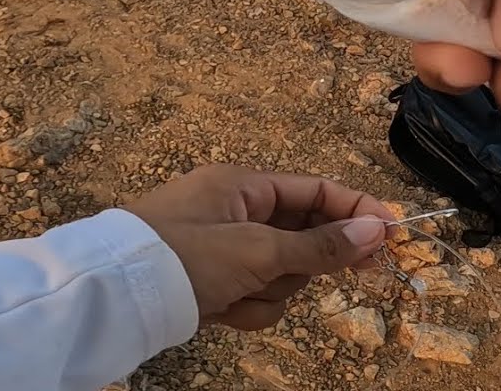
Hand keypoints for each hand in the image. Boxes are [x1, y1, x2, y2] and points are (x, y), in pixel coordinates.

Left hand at [124, 164, 394, 330]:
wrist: (108, 300)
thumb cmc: (184, 258)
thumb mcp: (258, 251)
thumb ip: (320, 247)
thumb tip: (377, 231)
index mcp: (244, 186)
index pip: (316, 191)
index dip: (356, 211)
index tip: (392, 235)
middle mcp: (236, 212)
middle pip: (302, 237)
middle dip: (303, 264)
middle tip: (329, 276)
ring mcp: (223, 251)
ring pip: (281, 274)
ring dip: (269, 291)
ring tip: (237, 297)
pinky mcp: (212, 284)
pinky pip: (254, 296)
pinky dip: (245, 308)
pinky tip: (220, 313)